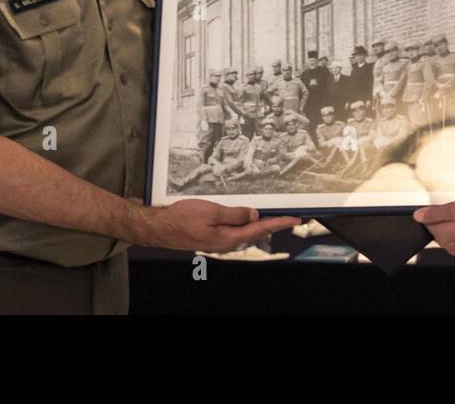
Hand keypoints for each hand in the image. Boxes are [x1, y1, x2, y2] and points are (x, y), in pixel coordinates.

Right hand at [145, 199, 298, 251]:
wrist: (159, 228)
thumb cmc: (181, 218)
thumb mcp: (211, 211)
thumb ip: (234, 214)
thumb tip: (255, 215)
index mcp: (228, 238)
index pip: (260, 229)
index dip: (279, 222)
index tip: (295, 218)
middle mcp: (226, 242)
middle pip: (255, 231)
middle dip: (274, 223)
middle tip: (290, 215)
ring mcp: (218, 240)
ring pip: (245, 230)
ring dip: (260, 222)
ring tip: (274, 214)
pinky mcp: (212, 235)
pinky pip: (233, 228)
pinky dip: (245, 222)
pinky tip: (248, 216)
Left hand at [412, 199, 454, 254]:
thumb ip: (435, 213)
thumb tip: (417, 216)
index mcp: (443, 237)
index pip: (427, 223)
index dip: (436, 212)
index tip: (448, 209)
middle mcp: (448, 246)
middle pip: (437, 227)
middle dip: (445, 217)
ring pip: (447, 230)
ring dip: (453, 221)